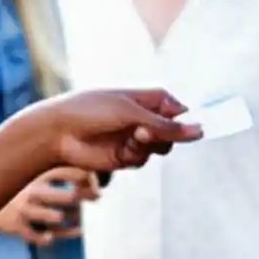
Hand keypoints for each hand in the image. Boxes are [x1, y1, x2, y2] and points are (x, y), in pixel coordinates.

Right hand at [0, 167, 98, 245]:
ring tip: (76, 219)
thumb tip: (87, 172)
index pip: (71, 172)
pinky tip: (52, 235)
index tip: (97, 184)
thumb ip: (52, 169)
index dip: (90, 179)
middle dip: (85, 197)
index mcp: (36, 173)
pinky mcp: (15, 227)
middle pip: (69, 197)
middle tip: (96, 197)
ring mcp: (24, 210)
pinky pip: (39, 237)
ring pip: (55, 217)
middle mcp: (32, 191)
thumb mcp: (27, 170)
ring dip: (69, 219)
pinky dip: (49, 237)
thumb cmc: (10, 184)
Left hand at [24, 88, 203, 172]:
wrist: (58, 133)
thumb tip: (200, 131)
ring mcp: (135, 137)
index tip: (194, 128)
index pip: (179, 110)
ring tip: (133, 137)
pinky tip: (121, 149)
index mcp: (149, 99)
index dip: (184, 120)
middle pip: (174, 132)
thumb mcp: (132, 113)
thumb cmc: (92, 111)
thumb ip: (166, 126)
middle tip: (147, 131)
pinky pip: (144, 159)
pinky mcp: (125, 156)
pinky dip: (136, 155)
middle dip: (165, 134)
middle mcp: (144, 118)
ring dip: (150, 144)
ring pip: (161, 148)